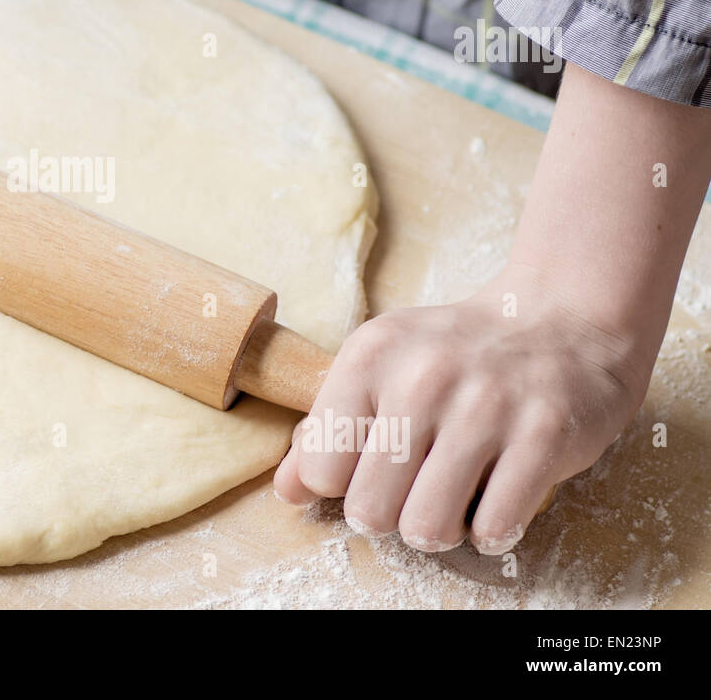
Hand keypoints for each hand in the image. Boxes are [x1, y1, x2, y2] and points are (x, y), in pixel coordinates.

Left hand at [273, 262, 647, 553]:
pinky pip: (493, 527)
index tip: (368, 467)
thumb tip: (288, 491)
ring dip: (438, 529)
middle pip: (369, 510)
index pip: (321, 468)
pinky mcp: (543, 435)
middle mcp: (422, 377)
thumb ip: (327, 429)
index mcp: (370, 356)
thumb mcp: (379, 367)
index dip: (342, 485)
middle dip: (389, 515)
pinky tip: (496, 496)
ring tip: (451, 497)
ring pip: (427, 528)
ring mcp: (486, 406)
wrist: (562, 321)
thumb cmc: (455, 354)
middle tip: (413, 488)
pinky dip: (492, 530)